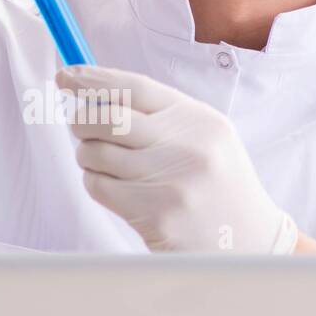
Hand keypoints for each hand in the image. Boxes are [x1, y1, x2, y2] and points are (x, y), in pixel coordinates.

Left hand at [55, 64, 298, 253]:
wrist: (248, 240)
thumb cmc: (215, 183)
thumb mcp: (203, 136)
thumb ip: (157, 115)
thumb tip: (93, 94)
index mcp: (198, 119)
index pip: (135, 88)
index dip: (94, 79)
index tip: (68, 75)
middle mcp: (186, 146)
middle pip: (107, 118)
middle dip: (82, 119)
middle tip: (79, 124)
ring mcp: (170, 183)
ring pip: (95, 153)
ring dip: (89, 156)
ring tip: (106, 163)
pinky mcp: (155, 216)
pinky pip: (99, 186)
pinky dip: (97, 183)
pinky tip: (118, 190)